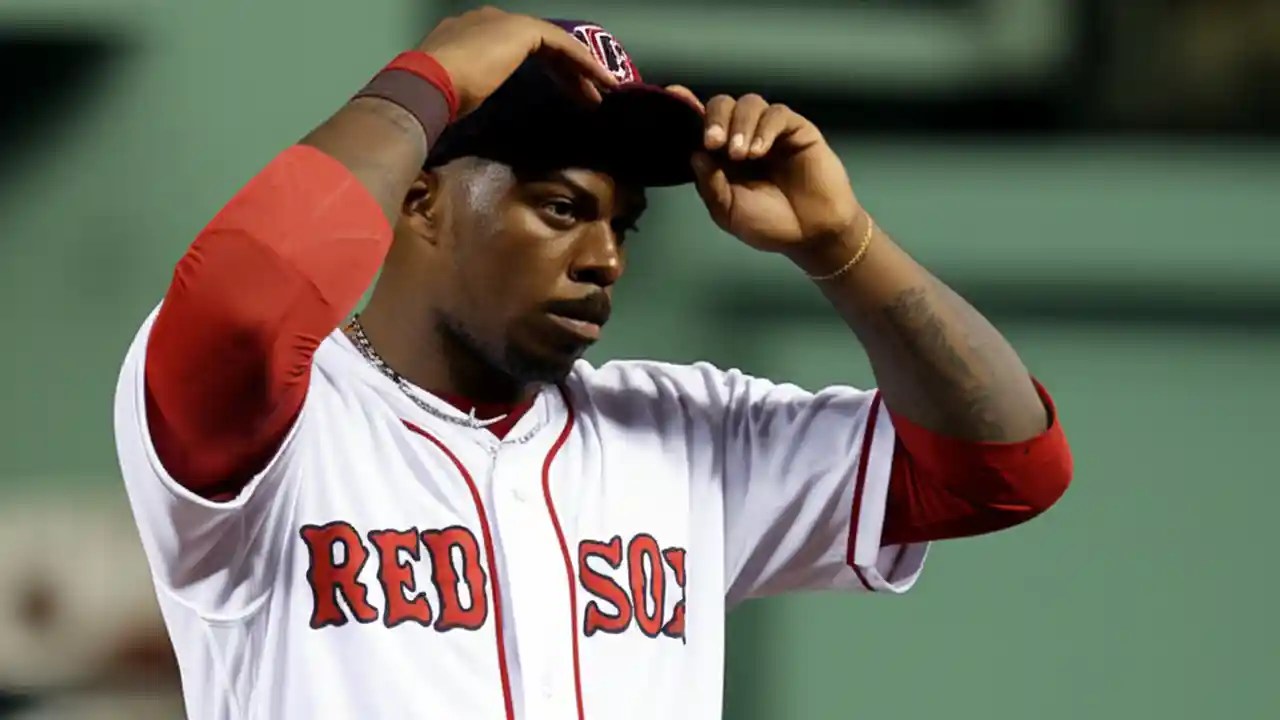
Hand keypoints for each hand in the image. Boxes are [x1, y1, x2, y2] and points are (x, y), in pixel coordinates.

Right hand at [419, 6, 619, 117]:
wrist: (426, 82)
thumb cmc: (434, 98)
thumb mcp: (455, 93)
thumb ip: (467, 90)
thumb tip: (466, 104)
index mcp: (469, 34)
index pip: (515, 49)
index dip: (543, 71)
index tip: (560, 95)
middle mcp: (488, 21)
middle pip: (539, 45)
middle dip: (566, 71)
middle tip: (587, 96)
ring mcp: (504, 23)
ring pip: (554, 44)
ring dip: (580, 68)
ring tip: (601, 92)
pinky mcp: (522, 30)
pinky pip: (562, 44)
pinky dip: (582, 61)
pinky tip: (599, 79)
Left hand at [666, 88, 860, 252]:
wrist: (811, 235)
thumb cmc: (769, 225)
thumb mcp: (728, 212)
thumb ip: (710, 185)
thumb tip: (693, 153)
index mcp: (720, 155)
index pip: (700, 122)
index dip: (686, 105)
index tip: (674, 94)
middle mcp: (742, 136)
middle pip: (722, 104)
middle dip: (713, 118)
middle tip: (713, 144)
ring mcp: (770, 131)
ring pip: (749, 103)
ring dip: (739, 124)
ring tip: (740, 155)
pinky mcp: (796, 129)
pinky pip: (776, 114)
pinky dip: (764, 129)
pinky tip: (759, 151)